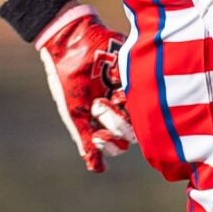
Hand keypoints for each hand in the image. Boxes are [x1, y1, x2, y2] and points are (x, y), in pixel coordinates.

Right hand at [34, 5, 134, 172]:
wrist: (71, 41)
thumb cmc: (68, 78)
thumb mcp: (74, 112)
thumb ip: (85, 140)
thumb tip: (96, 170)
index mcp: (103, 120)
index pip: (117, 145)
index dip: (110, 144)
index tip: (99, 135)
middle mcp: (119, 109)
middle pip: (130, 132)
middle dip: (115, 122)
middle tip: (99, 104)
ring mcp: (131, 91)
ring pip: (139, 115)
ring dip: (122, 107)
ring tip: (107, 94)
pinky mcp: (138, 74)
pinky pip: (144, 90)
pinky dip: (129, 90)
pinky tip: (116, 82)